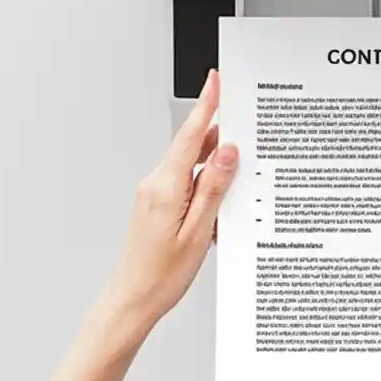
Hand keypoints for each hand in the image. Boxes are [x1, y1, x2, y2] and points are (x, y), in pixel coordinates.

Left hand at [105, 70, 238, 334]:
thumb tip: (227, 152)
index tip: (215, 80)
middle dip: (221, 139)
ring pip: (192, 168)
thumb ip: (214, 187)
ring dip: (214, 172)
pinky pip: (187, 186)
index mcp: (165, 186)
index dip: (206, 105)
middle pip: (193, 148)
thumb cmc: (162, 274)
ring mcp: (155, 194)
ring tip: (236, 186)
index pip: (190, 135)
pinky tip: (218, 210)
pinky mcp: (157, 205)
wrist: (132, 300)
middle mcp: (156, 184)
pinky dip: (206, 190)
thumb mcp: (199, 230)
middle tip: (248, 131)